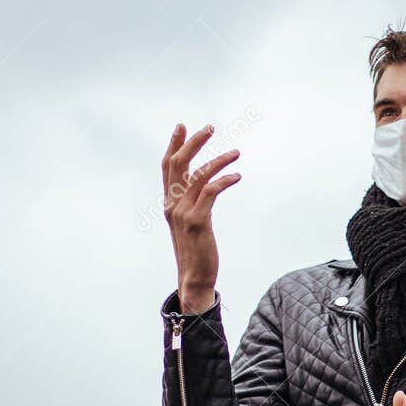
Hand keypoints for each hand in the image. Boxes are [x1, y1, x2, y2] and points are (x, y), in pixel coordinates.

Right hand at [162, 122, 241, 315]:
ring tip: (236, 152)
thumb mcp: (190, 223)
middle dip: (194, 142)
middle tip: (210, 126)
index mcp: (170, 203)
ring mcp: (183, 213)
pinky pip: (210, 191)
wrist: (195, 278)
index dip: (174, 145)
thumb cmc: (196, 251)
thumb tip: (201, 186)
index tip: (182, 126)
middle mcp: (172, 205)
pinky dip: (224, 180)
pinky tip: (237, 176)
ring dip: (218, 160)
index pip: (168, 167)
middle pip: (178, 164)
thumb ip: (191, 203)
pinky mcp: (197, 222)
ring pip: (198, 174)